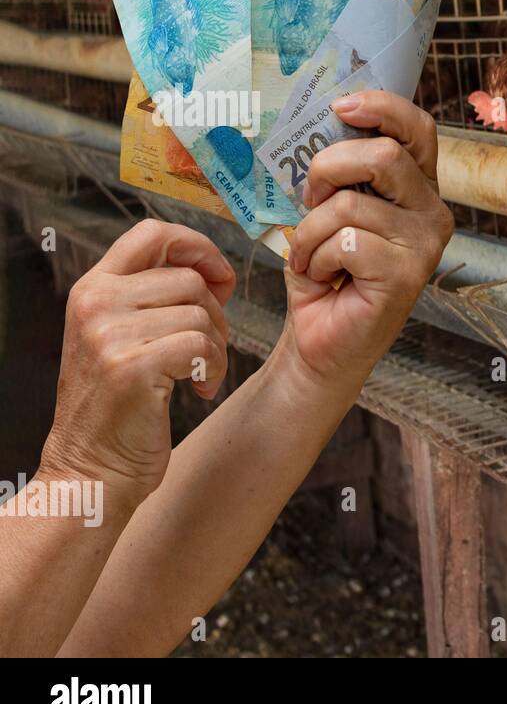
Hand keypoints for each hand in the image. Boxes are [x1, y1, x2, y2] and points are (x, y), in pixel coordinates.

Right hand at [44, 220, 233, 503]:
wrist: (90, 471)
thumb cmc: (119, 407)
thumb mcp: (121, 338)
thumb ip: (152, 298)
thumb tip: (213, 270)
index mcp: (92, 288)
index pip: (151, 232)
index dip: (197, 245)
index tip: (219, 276)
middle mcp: (95, 302)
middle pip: (189, 279)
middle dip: (215, 314)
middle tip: (208, 348)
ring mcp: (108, 334)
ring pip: (200, 312)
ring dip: (216, 346)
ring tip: (200, 372)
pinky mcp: (130, 365)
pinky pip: (201, 344)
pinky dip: (213, 367)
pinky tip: (199, 388)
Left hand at [283, 91, 453, 385]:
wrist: (319, 339)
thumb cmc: (324, 270)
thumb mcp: (327, 209)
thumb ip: (338, 171)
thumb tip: (319, 126)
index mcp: (417, 188)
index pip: (417, 129)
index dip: (382, 108)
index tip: (340, 107)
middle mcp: (433, 212)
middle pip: (384, 156)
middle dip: (327, 168)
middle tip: (309, 198)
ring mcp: (426, 244)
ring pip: (351, 204)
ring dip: (310, 230)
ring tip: (312, 255)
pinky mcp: (409, 275)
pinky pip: (346, 242)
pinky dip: (315, 257)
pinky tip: (322, 277)